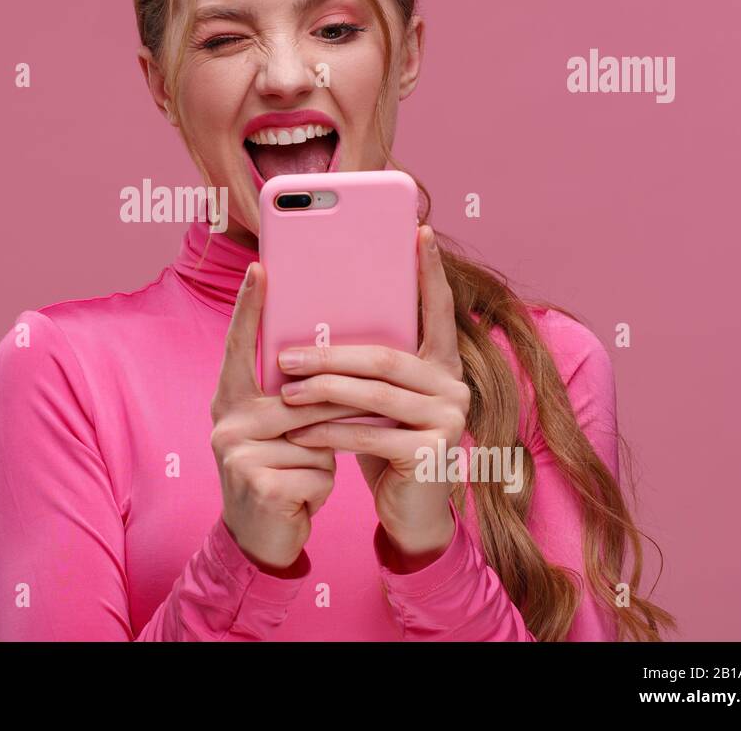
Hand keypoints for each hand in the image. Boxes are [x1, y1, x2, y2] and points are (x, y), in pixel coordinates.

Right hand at [210, 260, 352, 570]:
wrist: (258, 541)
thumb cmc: (277, 474)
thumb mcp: (277, 432)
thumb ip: (292, 399)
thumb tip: (333, 362)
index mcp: (230, 400)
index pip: (241, 346)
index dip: (250, 307)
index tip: (260, 267)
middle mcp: (227, 421)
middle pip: (301, 394)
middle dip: (339, 403)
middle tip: (366, 406)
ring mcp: (239, 453)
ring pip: (316, 436)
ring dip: (327, 456)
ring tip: (306, 474)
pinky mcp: (260, 484)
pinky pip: (317, 471)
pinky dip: (320, 488)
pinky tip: (301, 500)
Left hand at [280, 225, 470, 571]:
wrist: (411, 510)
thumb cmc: (387, 441)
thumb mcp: (378, 397)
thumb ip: (369, 363)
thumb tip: (315, 319)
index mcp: (443, 363)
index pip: (439, 309)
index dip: (431, 271)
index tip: (420, 231)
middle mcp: (454, 386)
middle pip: (384, 357)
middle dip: (330, 353)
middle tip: (285, 353)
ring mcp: (449, 420)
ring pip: (374, 396)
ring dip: (323, 392)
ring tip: (285, 390)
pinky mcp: (432, 454)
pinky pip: (370, 437)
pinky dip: (329, 434)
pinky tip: (300, 433)